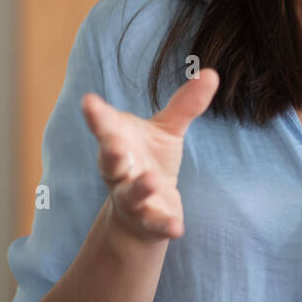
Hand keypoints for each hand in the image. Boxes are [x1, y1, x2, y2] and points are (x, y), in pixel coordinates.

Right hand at [80, 68, 218, 242]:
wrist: (141, 211)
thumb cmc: (149, 159)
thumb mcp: (167, 130)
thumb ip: (185, 104)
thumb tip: (212, 72)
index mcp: (117, 142)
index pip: (104, 126)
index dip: (96, 115)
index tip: (88, 101)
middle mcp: (118, 171)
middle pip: (110, 162)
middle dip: (110, 152)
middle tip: (113, 144)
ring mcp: (131, 198)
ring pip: (130, 194)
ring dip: (139, 188)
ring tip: (151, 180)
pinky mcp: (148, 221)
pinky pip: (154, 224)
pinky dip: (164, 225)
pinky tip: (177, 228)